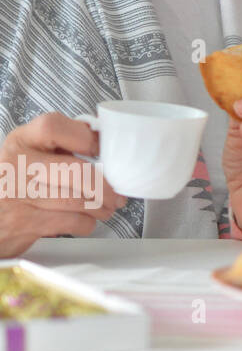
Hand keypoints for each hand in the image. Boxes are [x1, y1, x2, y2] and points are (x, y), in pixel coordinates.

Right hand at [0, 114, 126, 256]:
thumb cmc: (18, 180)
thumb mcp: (31, 152)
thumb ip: (61, 141)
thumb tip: (102, 138)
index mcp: (22, 140)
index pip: (53, 127)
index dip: (84, 138)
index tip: (101, 151)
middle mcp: (17, 164)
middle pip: (75, 171)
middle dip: (104, 187)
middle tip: (116, 196)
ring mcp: (18, 194)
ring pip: (76, 200)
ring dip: (100, 207)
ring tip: (106, 208)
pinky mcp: (23, 221)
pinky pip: (69, 222)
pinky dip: (86, 224)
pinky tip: (87, 221)